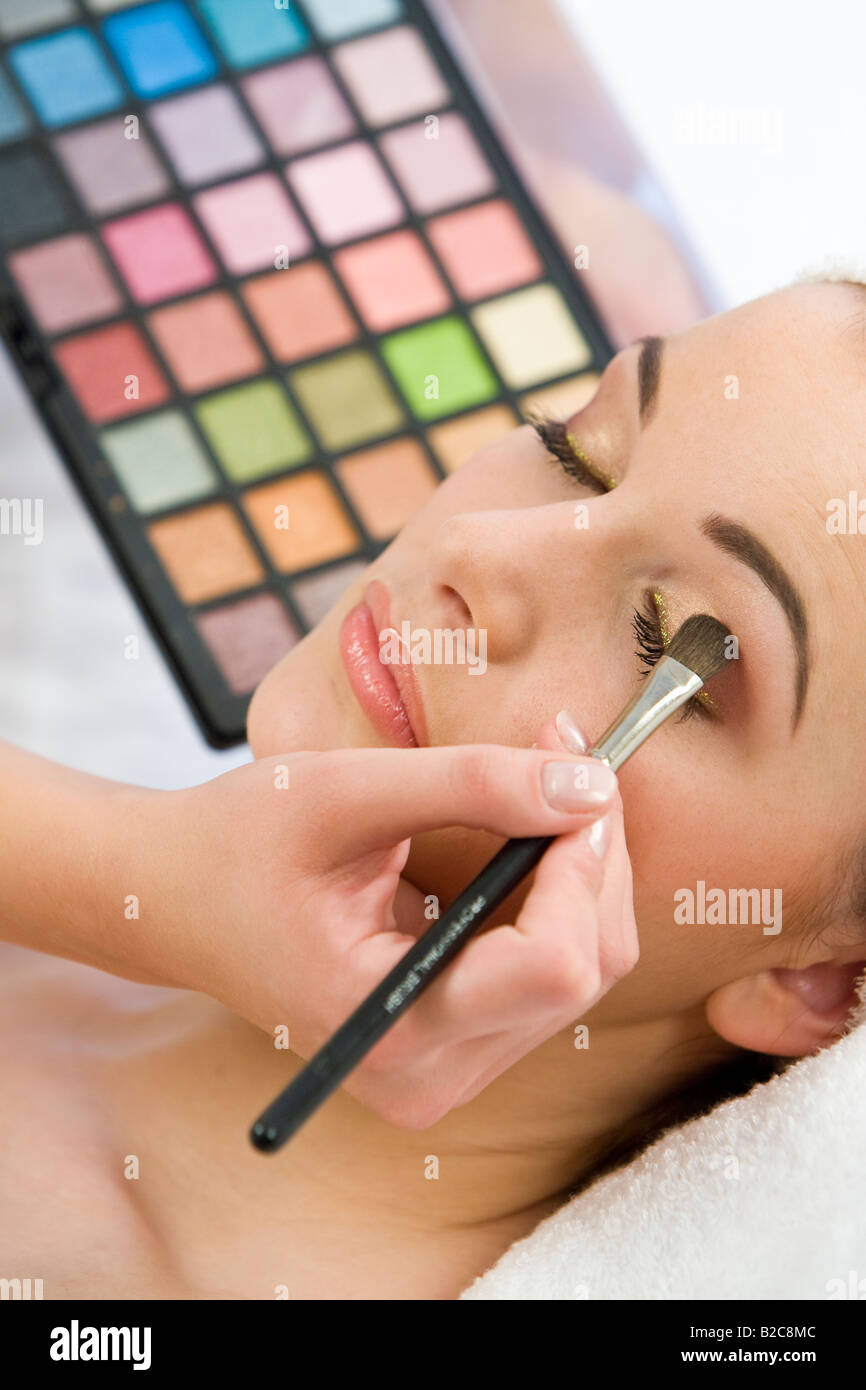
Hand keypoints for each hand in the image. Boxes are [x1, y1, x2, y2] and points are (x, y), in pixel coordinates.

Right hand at [132, 711, 636, 1128]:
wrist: (177, 901)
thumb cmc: (242, 842)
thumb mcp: (347, 792)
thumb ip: (472, 785)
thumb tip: (590, 785)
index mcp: (393, 1026)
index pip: (554, 966)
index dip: (585, 862)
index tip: (575, 765)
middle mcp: (429, 1077)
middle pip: (583, 971)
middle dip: (594, 855)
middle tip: (565, 752)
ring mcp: (445, 1074)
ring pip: (581, 976)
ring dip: (584, 872)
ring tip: (543, 781)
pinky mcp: (455, 1052)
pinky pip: (550, 979)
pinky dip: (559, 899)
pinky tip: (529, 836)